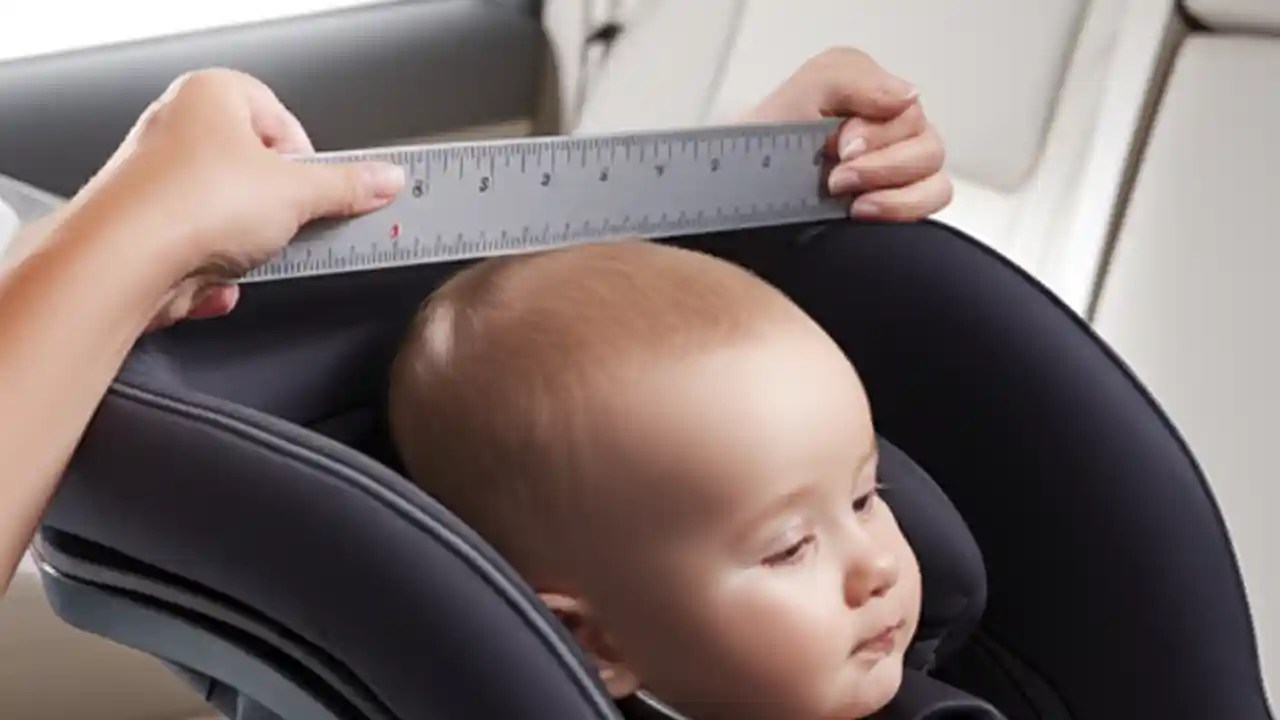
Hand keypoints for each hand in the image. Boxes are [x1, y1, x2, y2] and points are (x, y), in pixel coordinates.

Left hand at [62, 68, 404, 329]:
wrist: (120, 263)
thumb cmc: (192, 204)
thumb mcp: (299, 193)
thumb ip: (349, 187)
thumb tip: (384, 180)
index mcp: (211, 94)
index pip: (284, 122)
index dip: (309, 162)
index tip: (329, 191)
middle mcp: (176, 128)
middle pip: (258, 172)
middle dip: (280, 209)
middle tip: (297, 227)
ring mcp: (156, 180)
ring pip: (230, 215)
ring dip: (248, 244)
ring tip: (250, 255)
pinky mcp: (145, 229)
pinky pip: (200, 249)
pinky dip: (214, 269)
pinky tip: (215, 278)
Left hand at [742, 48, 951, 221]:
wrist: (743, 191)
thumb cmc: (767, 145)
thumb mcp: (800, 92)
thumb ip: (849, 76)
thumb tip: (907, 95)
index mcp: (872, 98)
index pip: (909, 107)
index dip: (878, 130)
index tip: (839, 145)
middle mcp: (892, 133)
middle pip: (928, 144)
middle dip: (880, 164)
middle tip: (836, 176)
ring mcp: (898, 172)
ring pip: (934, 177)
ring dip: (891, 189)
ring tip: (846, 196)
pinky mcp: (898, 205)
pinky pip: (932, 200)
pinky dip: (903, 208)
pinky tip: (863, 211)